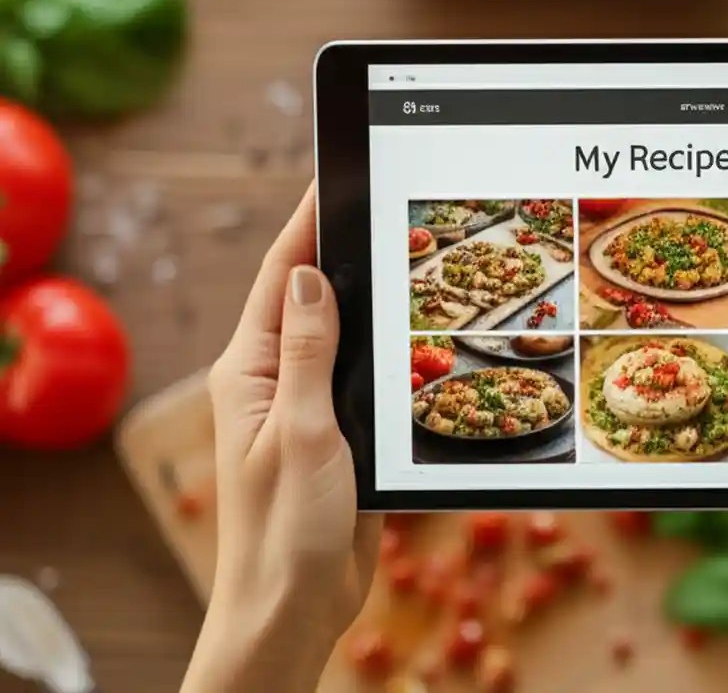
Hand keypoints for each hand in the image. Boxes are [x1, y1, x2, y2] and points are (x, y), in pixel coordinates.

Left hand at [183, 184, 381, 692]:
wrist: (295, 603)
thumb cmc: (284, 526)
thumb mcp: (301, 431)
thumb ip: (308, 352)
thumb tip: (312, 277)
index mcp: (252, 369)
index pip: (282, 277)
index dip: (307, 224)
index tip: (334, 177)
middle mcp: (277, 378)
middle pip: (314, 297)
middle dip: (347, 250)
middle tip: (393, 208)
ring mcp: (310, 405)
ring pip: (346, 335)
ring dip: (374, 301)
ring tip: (414, 257)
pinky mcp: (342, 434)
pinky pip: (368, 376)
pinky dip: (391, 351)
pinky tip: (421, 335)